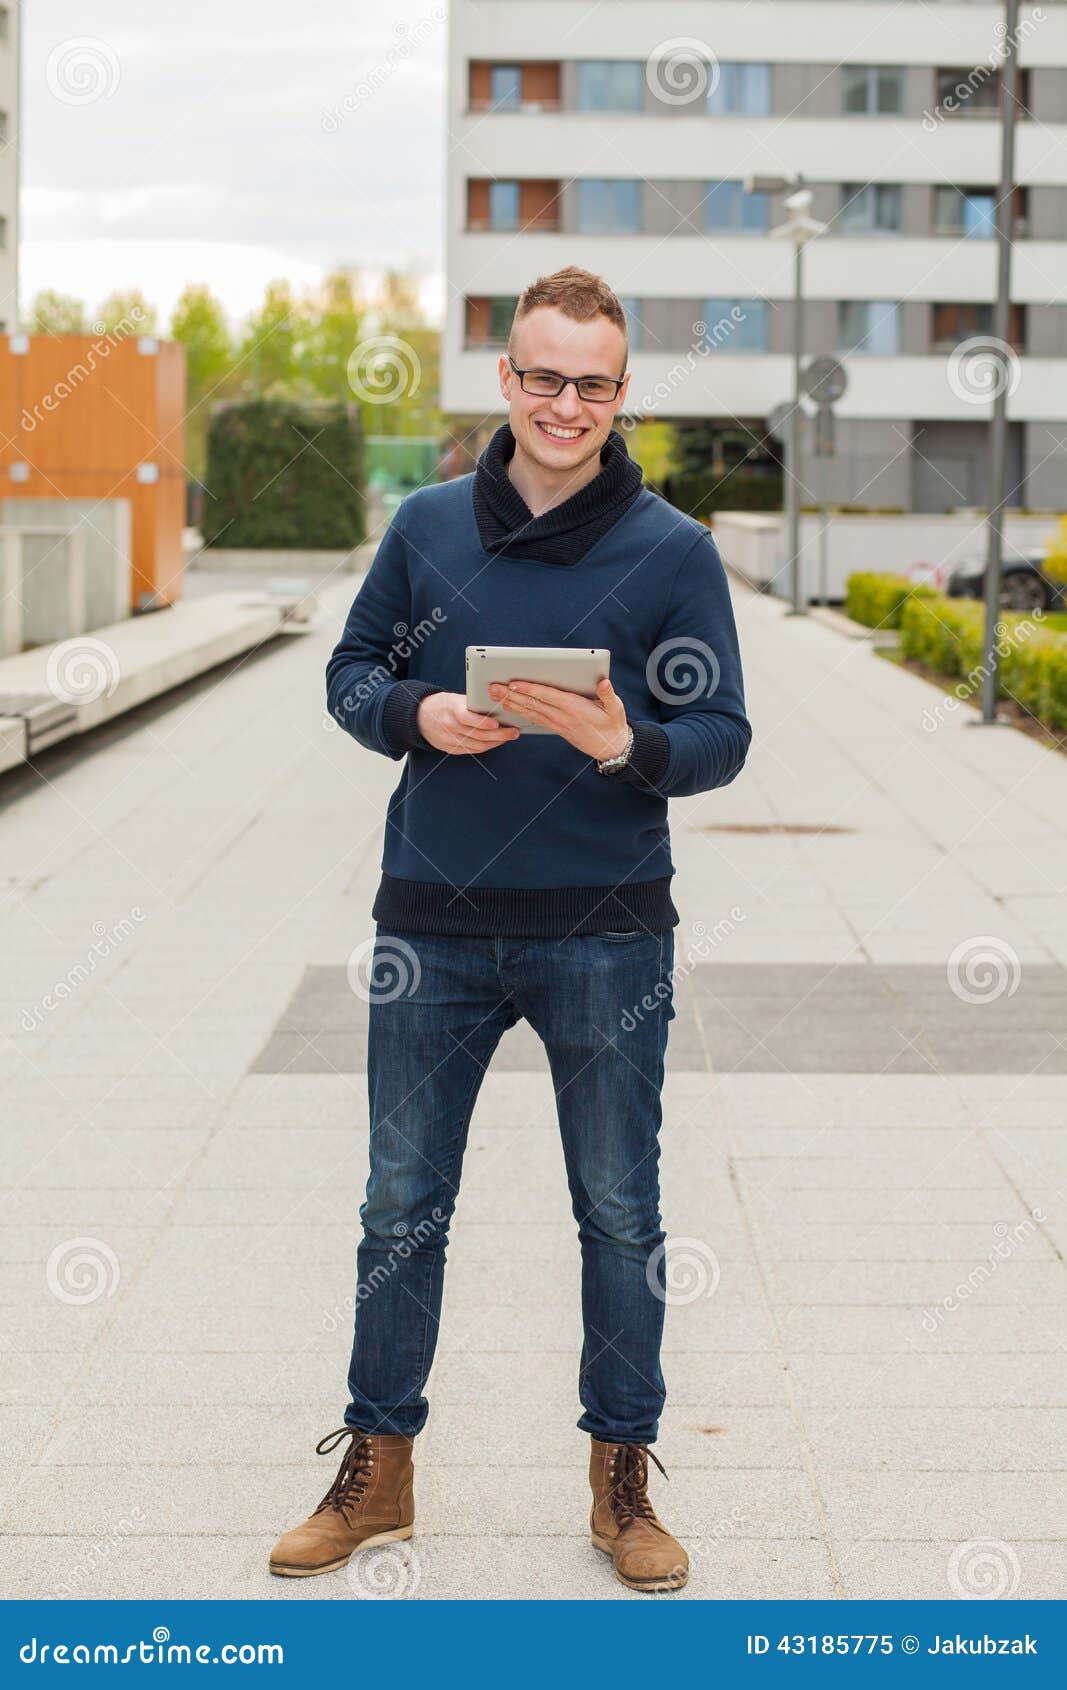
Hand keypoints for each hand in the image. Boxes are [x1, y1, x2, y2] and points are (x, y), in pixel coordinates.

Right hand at [416, 691, 519, 754]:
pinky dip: (486, 746)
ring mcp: (450, 740)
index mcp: (450, 709)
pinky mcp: (451, 749)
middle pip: (477, 735)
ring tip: (509, 736)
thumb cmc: (443, 705)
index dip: (482, 722)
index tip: (497, 723)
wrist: (420, 717)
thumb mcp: (455, 698)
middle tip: (514, 732)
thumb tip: (497, 706)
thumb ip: (472, 704)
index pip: (467, 718)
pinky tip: (496, 741)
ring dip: (496, 742)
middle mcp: (449, 726)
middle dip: (499, 735)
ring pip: (477, 745)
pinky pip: (472, 750)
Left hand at [488, 677, 629, 760]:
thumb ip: (607, 694)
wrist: (611, 747)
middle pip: (532, 703)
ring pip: (530, 712)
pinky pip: (534, 719)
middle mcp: (562, 716)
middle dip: (511, 695)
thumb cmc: (612, 724)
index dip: (529, 689)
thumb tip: (603, 682)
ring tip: (494, 695)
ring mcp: (557, 723)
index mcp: (574, 707)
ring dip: (511, 703)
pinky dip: (520, 712)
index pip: (547, 696)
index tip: (514, 683)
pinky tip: (509, 707)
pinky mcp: (556, 728)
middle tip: (493, 688)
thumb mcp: (615, 708)